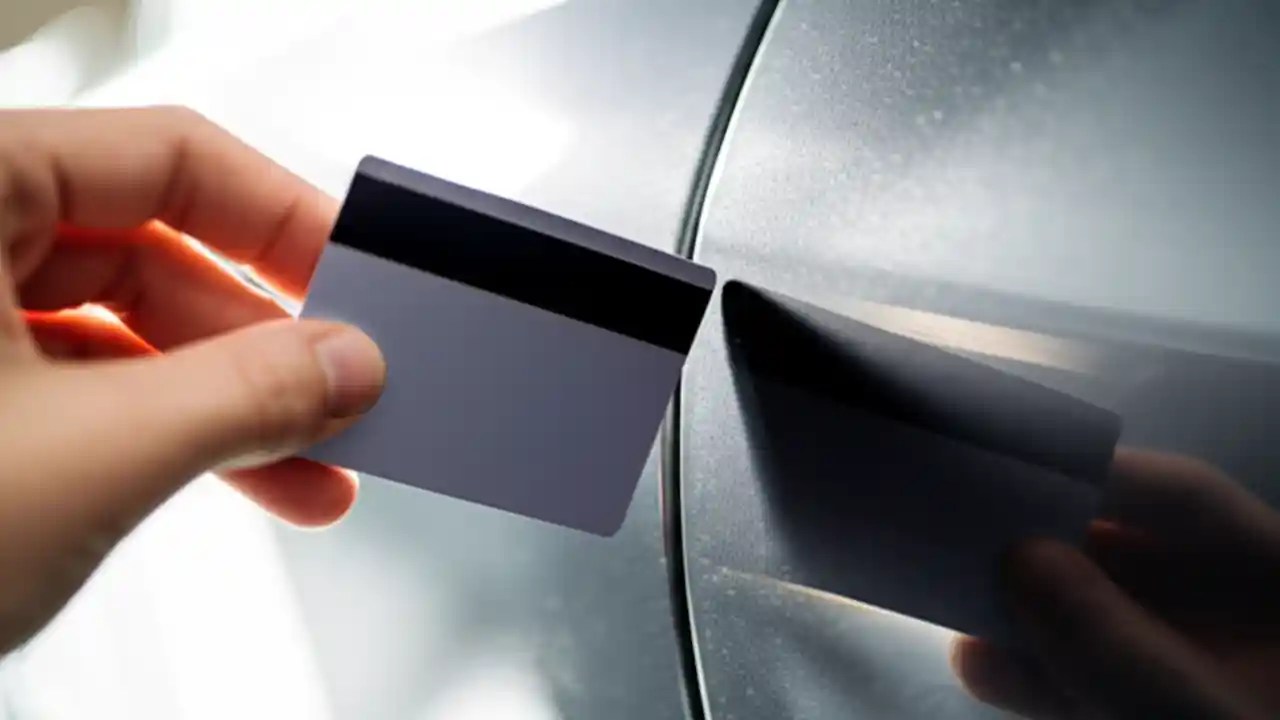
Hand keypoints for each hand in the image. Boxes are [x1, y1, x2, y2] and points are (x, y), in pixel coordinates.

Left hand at [0, 107, 385, 654]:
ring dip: (232, 407)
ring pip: (129, 335)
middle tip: (350, 393)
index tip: (361, 276)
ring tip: (318, 467)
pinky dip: (172, 438)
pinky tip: (248, 484)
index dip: (284, 216)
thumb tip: (349, 363)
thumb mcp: (92, 457)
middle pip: (157, 252)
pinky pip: (92, 392)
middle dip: (266, 342)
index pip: (167, 155)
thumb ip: (245, 393)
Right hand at [952, 449, 1279, 719]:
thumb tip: (1018, 557)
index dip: (1094, 474)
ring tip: (946, 595)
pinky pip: (1074, 676)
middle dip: (1035, 541)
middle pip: (1121, 550)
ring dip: (1015, 609)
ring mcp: (1180, 665)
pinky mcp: (1135, 709)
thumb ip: (1120, 646)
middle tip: (952, 527)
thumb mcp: (1207, 715)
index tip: (1003, 464)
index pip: (1183, 499)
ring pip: (1086, 614)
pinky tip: (977, 661)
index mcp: (1273, 583)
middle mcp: (1225, 613)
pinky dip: (1024, 670)